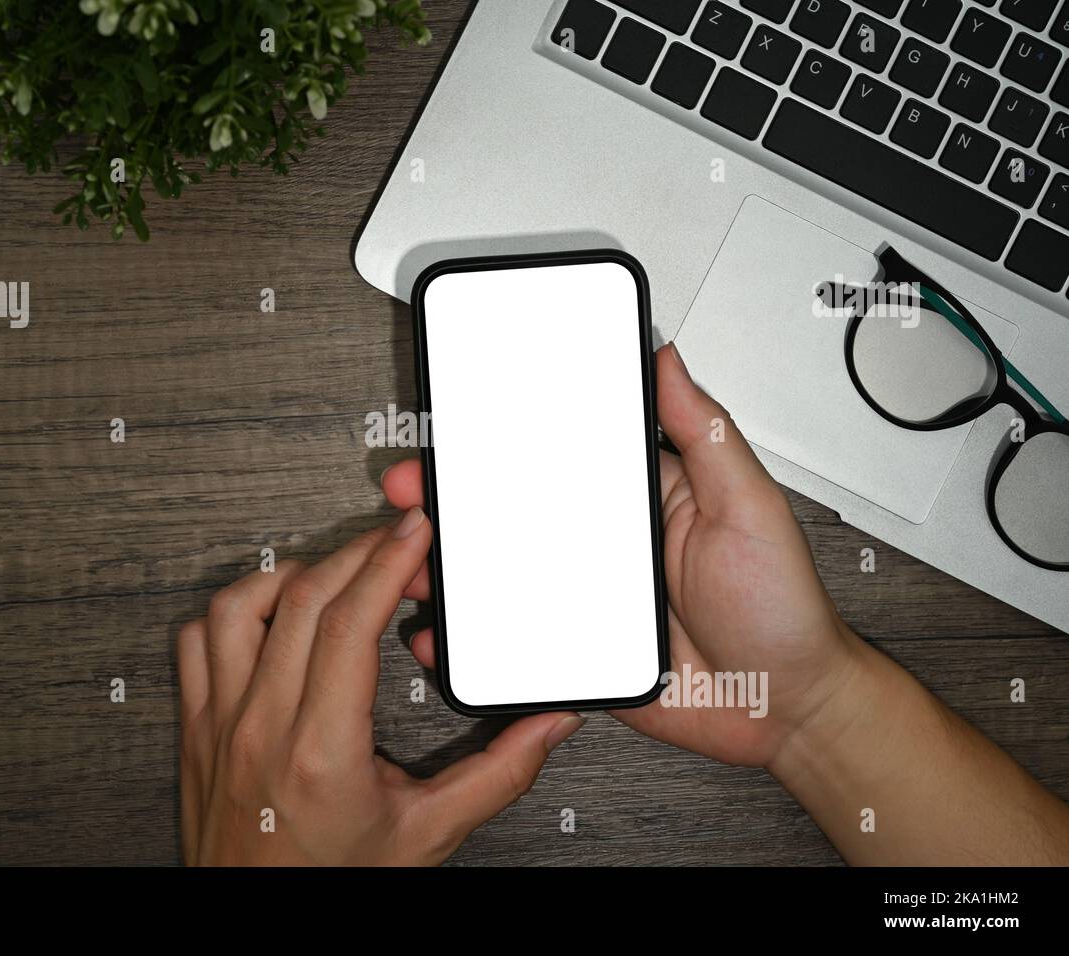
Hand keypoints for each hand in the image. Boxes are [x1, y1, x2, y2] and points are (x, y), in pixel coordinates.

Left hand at [178, 510, 583, 864]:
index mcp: (322, 750)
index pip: (351, 623)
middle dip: (359, 551)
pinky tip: (271, 614)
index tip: (414, 532)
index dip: (387, 562)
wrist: (255, 926)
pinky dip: (234, 611)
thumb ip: (496, 774)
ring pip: (239, 606)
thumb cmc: (333, 884)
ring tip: (335, 573)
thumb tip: (546, 726)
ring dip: (293, 573)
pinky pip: (196, 642)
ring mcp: (221, 723)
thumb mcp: (428, 833)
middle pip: (305, 598)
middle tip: (396, 541)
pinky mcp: (198, 728)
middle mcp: (262, 726)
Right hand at [384, 343, 863, 769]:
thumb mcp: (750, 507)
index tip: (464, 421)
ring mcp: (587, 597)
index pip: (564, 452)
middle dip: (457, 497)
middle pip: (517, 510)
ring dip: (454, 562)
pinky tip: (445, 629)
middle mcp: (607, 540)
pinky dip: (474, 634)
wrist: (788, 711)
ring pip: (505, 571)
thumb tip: (671, 361)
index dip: (510, 435)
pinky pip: (515, 637)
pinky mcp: (578, 648)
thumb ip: (705, 436)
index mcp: (642, 494)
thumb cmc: (783, 608)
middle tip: (414, 488)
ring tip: (414, 557)